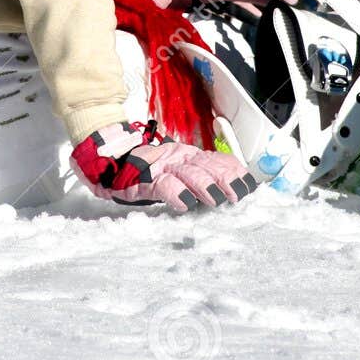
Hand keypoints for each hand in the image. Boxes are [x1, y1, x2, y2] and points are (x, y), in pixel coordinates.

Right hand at [71, 121, 257, 211]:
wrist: (110, 161)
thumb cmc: (145, 172)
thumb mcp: (175, 171)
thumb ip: (197, 177)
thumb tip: (230, 191)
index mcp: (189, 156)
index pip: (217, 160)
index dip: (234, 171)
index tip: (248, 186)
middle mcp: (178, 158)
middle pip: (207, 165)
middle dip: (225, 179)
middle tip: (237, 195)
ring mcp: (162, 167)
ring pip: (188, 173)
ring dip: (204, 185)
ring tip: (216, 200)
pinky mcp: (145, 180)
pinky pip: (163, 185)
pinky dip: (175, 194)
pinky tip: (184, 204)